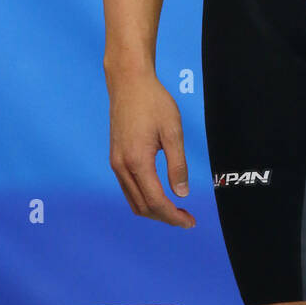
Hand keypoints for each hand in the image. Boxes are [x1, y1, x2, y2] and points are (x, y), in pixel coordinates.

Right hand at [106, 66, 195, 226]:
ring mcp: (116, 163)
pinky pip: (128, 188)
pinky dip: (144, 198)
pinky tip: (159, 193)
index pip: (156, 201)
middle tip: (186, 217)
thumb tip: (182, 193)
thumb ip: (177, 165)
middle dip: (165, 217)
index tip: (190, 221)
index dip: (173, 216)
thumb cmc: (153, 102)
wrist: (129, 83)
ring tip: (175, 209)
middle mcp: (122, 166)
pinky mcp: (115, 158)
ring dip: (154, 209)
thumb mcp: (173, 131)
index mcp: (137, 161)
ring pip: (133, 200)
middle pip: (143, 207)